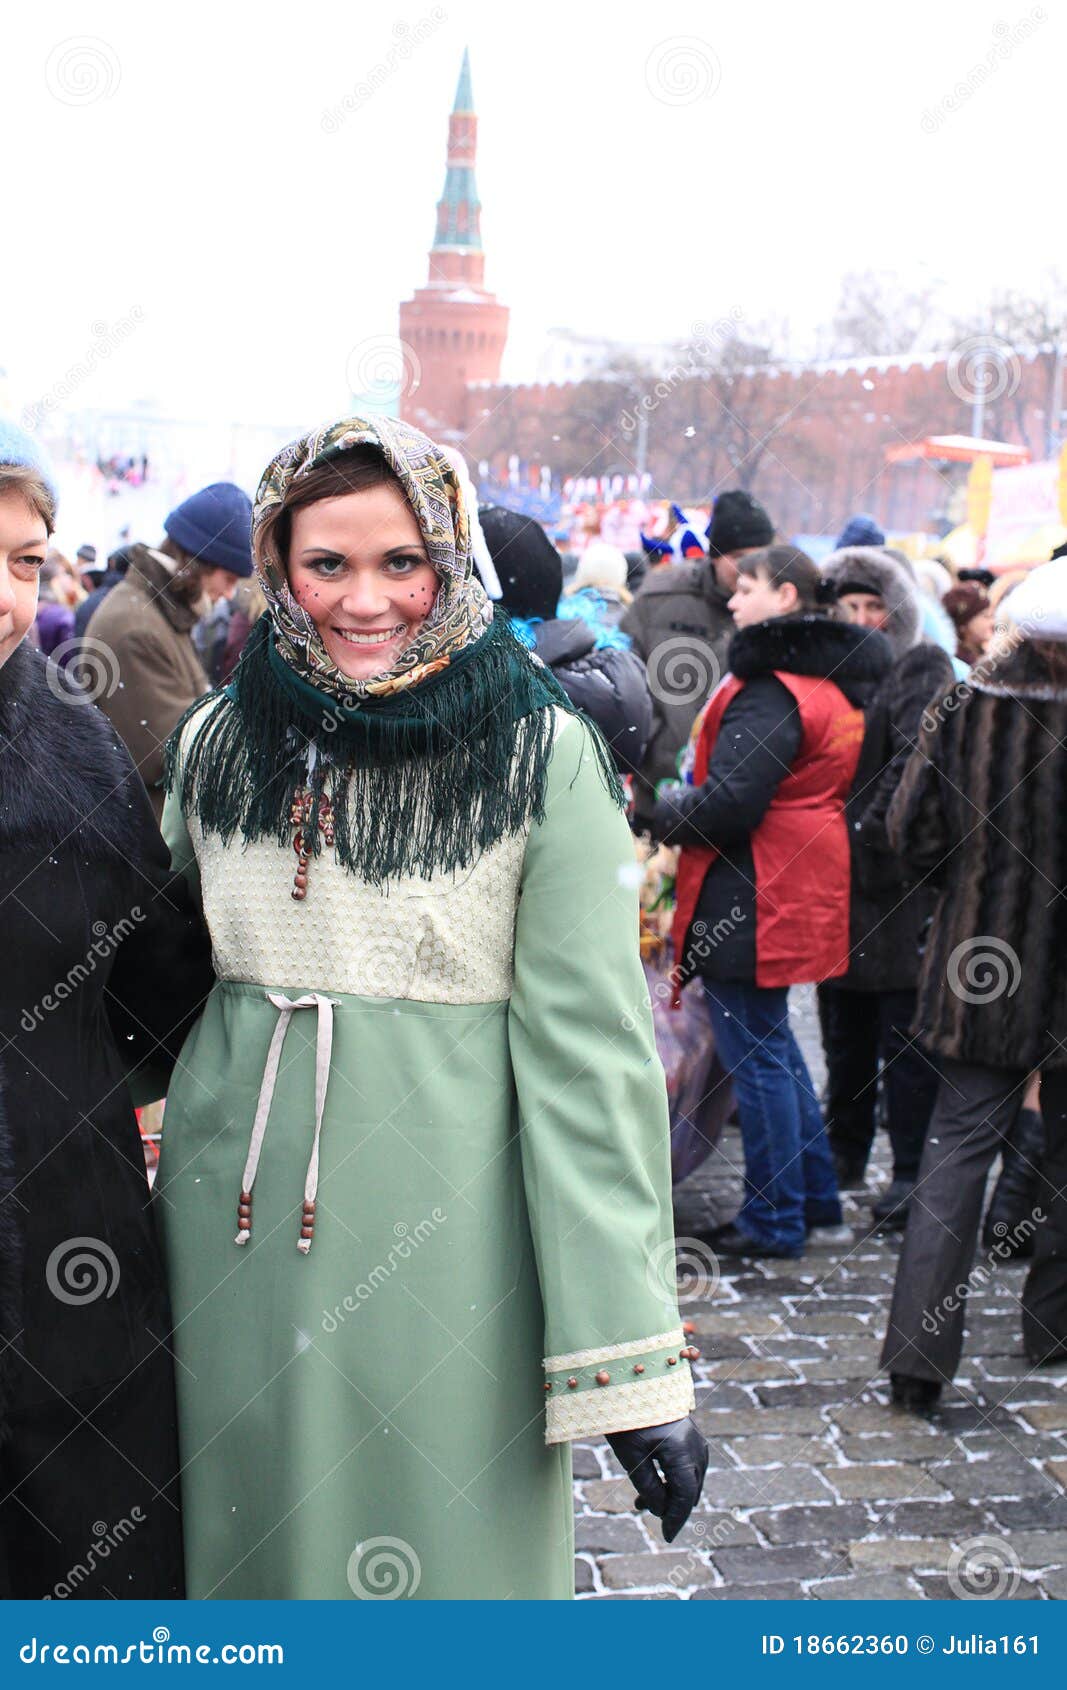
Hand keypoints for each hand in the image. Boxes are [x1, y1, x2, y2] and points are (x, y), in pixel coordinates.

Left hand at [606, 1416, 708, 1541]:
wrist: (631, 1377)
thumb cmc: (627, 1416)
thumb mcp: (631, 1456)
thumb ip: (649, 1486)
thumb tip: (661, 1511)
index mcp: (682, 1451)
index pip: (684, 1496)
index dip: (676, 1519)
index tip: (666, 1536)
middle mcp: (695, 1444)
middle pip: (690, 1489)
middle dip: (670, 1505)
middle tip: (643, 1510)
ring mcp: (695, 1437)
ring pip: (690, 1478)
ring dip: (671, 1492)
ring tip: (642, 1500)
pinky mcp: (689, 1432)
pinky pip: (688, 1464)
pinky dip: (673, 1477)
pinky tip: (654, 1481)